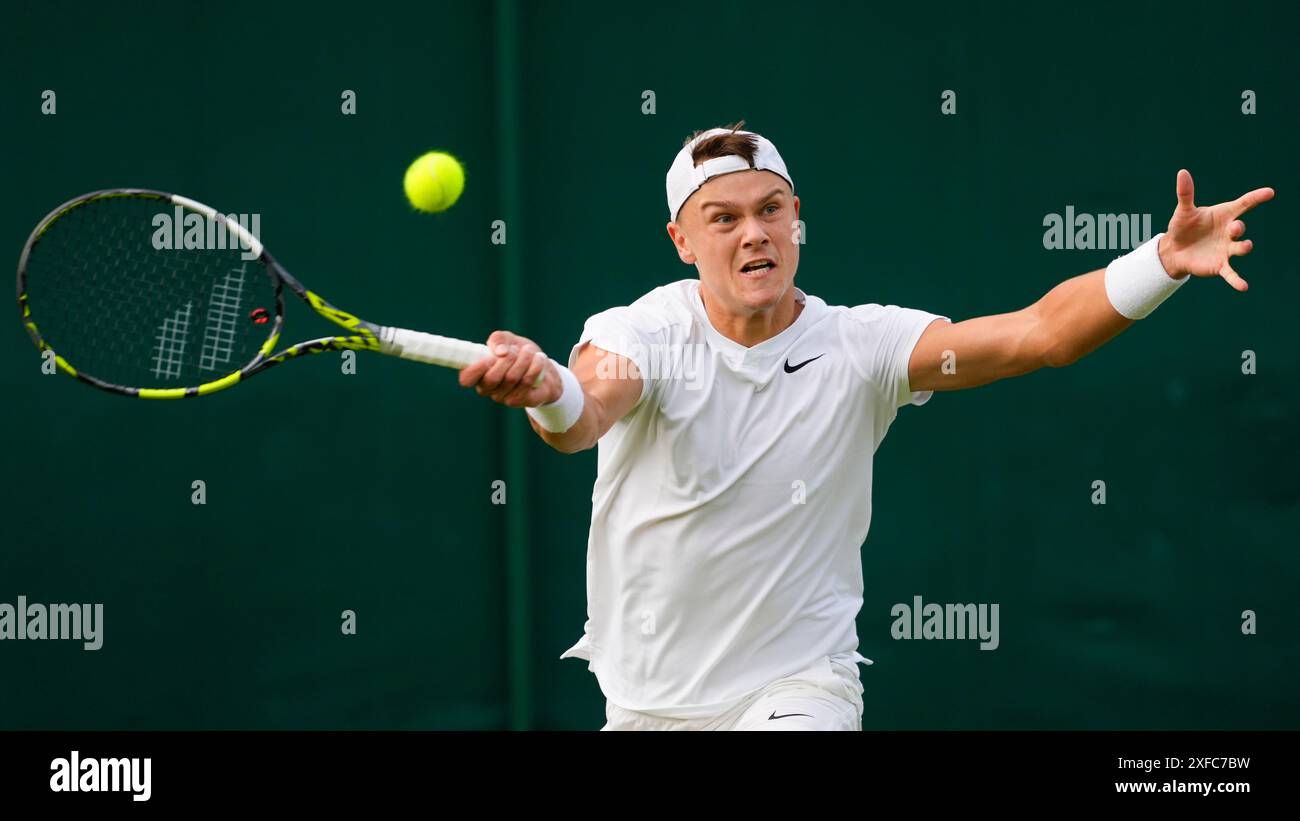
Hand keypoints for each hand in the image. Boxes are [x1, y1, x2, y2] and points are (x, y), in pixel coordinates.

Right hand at [458, 330, 561, 407]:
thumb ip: (498, 339)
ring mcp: (501, 397)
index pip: (466, 379)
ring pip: (511, 378)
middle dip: (508, 359)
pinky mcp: (517, 401)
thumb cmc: (519, 353)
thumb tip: (500, 351)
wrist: (542, 368)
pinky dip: (534, 367)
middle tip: (516, 350)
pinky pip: (525, 383)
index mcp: (477, 373)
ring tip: (530, 351)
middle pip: (492, 378)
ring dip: (524, 360)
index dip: (475, 369)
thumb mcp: (507, 340)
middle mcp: (486, 388)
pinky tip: (539, 359)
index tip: (489, 358)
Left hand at [1158, 169, 1274, 290]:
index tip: (1269, 192)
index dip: (1256, 198)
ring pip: (1241, 248)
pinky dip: (1237, 280)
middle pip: (1240, 228)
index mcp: (1224, 215)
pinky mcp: (1219, 266)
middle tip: (1234, 228)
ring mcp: (1226, 249)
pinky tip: (1243, 287)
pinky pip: (1231, 273)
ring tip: (1244, 247)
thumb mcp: (1183, 210)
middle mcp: (1229, 232)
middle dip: (1239, 228)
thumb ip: (1185, 193)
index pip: (1244, 204)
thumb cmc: (1182, 227)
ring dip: (1244, 247)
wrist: (1174, 250)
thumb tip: (1182, 172)